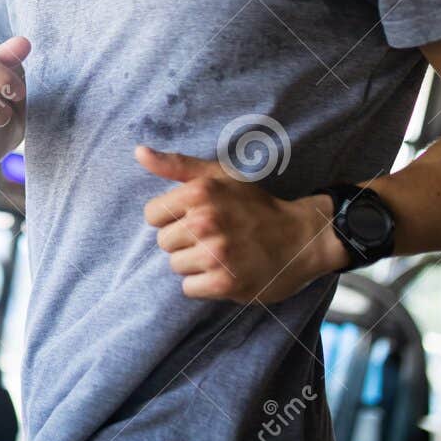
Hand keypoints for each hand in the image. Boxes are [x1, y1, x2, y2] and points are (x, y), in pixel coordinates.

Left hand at [138, 146, 348, 303]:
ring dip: (195, 264)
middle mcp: (205, 221)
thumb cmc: (254, 206)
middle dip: (184, 242)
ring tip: (222, 254)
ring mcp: (216, 253)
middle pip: (164, 243)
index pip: (152, 215)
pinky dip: (204, 285)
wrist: (302, 238)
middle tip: (215, 237)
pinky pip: (189, 288)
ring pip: (176, 266)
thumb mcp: (219, 176)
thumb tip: (138, 152)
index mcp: (200, 192)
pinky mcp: (226, 282)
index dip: (171, 219)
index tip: (195, 218)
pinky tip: (225, 272)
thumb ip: (176, 165)